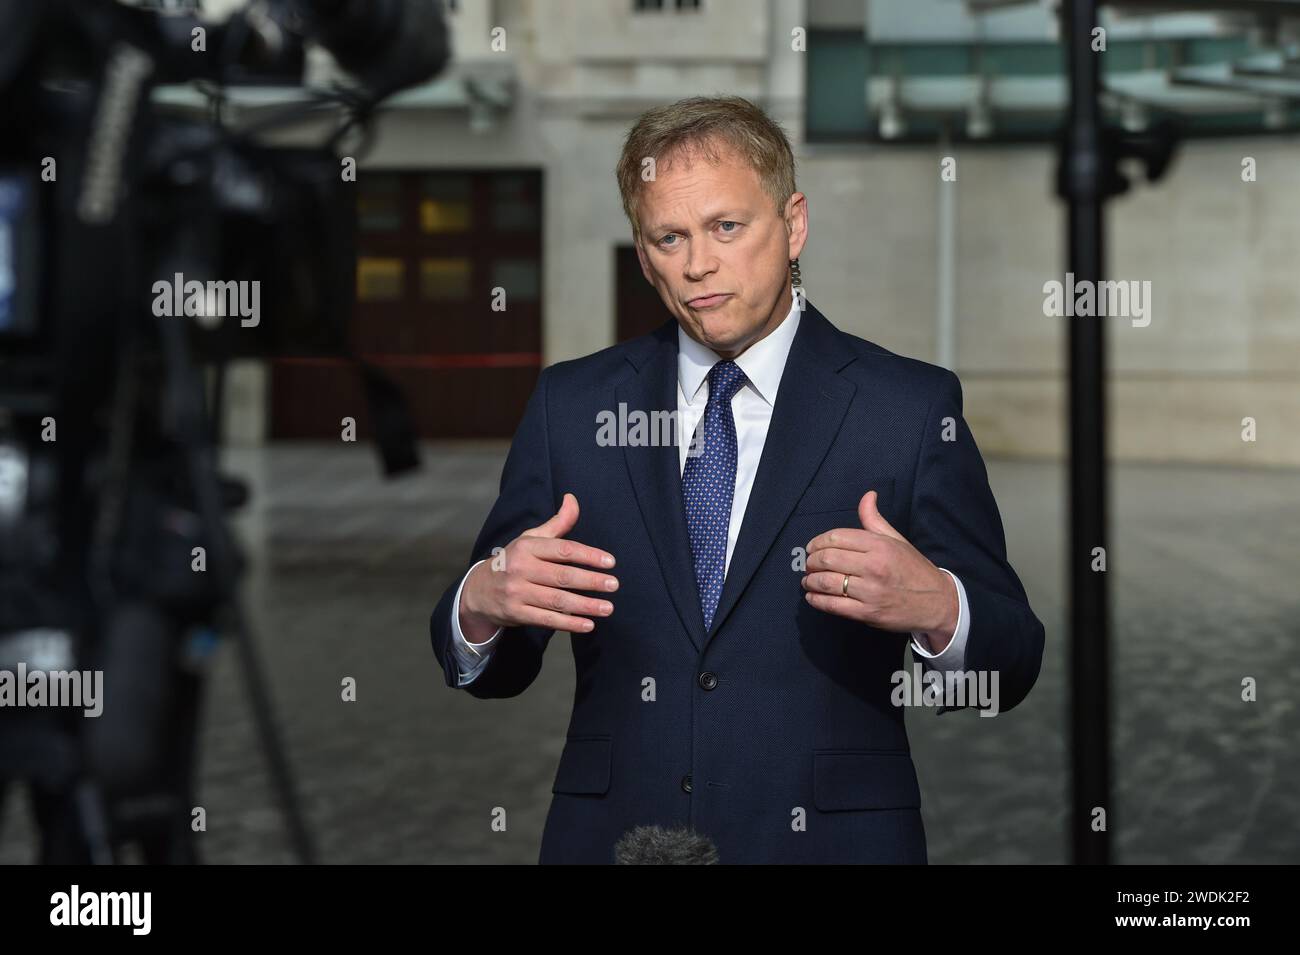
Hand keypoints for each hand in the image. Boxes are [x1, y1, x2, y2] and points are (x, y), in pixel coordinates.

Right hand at [459, 493, 617, 641]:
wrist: (478, 590)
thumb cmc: (513, 561)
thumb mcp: (530, 539)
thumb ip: (556, 523)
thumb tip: (572, 499)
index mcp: (527, 547)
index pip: (563, 550)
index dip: (588, 555)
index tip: (610, 562)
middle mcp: (520, 568)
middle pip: (562, 576)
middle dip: (591, 581)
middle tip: (614, 585)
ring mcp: (517, 592)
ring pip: (557, 600)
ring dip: (585, 605)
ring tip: (608, 607)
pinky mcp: (516, 613)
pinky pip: (546, 619)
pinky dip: (569, 623)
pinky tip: (588, 624)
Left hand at [801, 490, 956, 643]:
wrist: (937, 602)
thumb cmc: (914, 569)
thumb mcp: (896, 540)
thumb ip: (875, 520)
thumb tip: (867, 495)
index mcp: (879, 546)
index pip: (836, 537)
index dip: (817, 542)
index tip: (811, 548)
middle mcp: (874, 566)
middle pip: (827, 559)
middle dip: (811, 561)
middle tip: (808, 564)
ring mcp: (870, 591)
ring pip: (827, 582)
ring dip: (810, 581)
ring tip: (808, 580)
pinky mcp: (868, 613)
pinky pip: (833, 605)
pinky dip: (816, 601)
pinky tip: (812, 597)